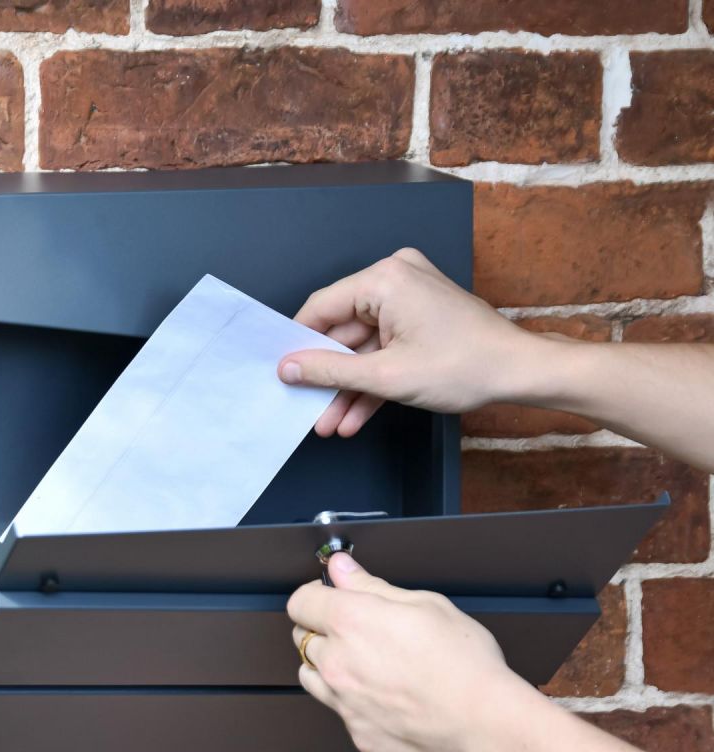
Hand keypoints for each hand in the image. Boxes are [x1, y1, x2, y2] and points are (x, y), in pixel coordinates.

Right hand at [279, 248, 539, 436]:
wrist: (519, 374)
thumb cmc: (466, 365)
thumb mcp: (386, 375)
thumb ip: (330, 371)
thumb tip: (289, 369)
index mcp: (385, 279)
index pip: (322, 307)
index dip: (299, 344)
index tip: (281, 372)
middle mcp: (395, 279)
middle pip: (342, 331)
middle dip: (328, 377)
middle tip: (306, 408)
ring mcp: (408, 300)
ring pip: (363, 348)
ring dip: (348, 388)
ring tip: (329, 423)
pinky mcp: (418, 320)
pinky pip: (384, 350)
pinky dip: (372, 381)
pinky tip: (353, 416)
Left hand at [288, 551, 528, 751]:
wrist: (486, 724)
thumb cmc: (464, 663)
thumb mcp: (424, 604)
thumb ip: (371, 586)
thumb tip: (341, 569)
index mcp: (350, 622)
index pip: (300, 602)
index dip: (314, 594)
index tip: (329, 594)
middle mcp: (337, 663)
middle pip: (302, 638)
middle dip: (321, 628)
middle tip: (356, 627)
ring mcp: (345, 702)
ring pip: (311, 676)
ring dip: (326, 664)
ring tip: (365, 661)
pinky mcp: (359, 734)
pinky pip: (340, 710)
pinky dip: (351, 700)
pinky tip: (382, 694)